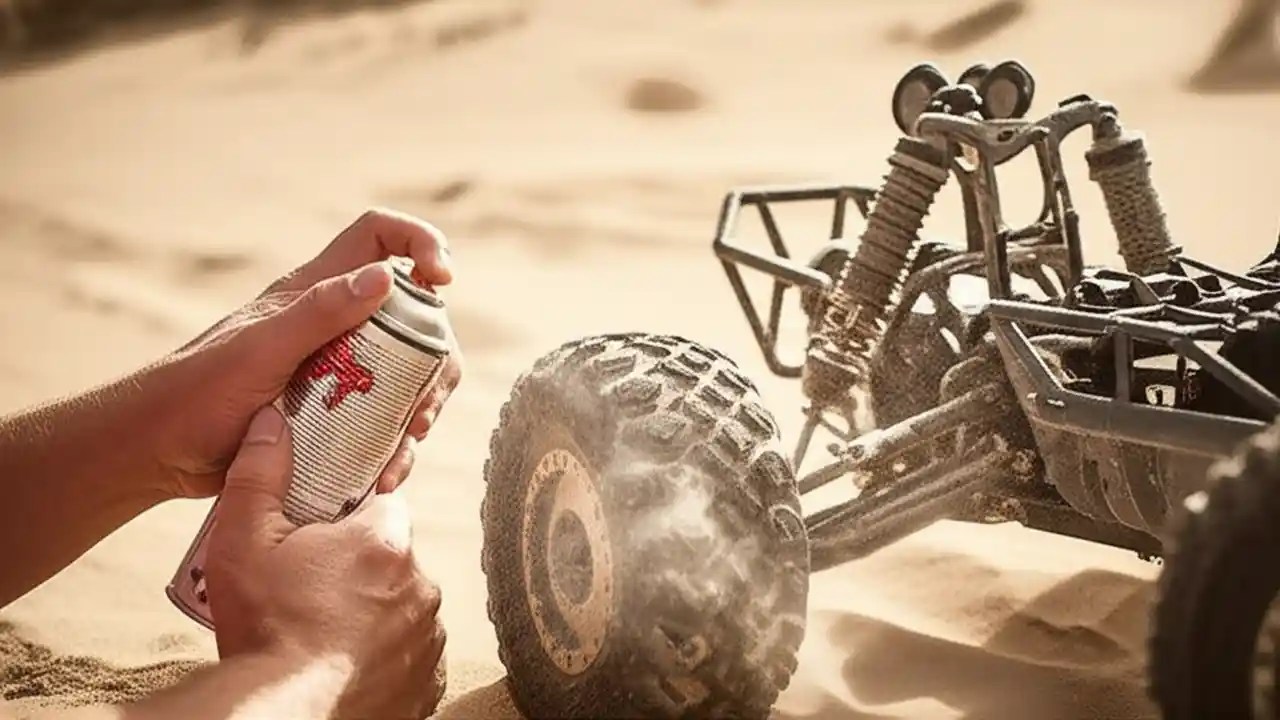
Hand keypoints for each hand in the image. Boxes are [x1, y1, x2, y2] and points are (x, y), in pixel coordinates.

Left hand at [151, 208, 462, 498]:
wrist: (161, 453)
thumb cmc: (197, 391)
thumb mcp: (260, 349)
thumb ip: (318, 313)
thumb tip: (386, 278)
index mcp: (315, 292)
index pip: (378, 237)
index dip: (418, 242)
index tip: (441, 279)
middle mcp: (336, 325)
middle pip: (415, 316)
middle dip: (436, 352)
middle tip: (427, 396)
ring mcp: (342, 371)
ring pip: (411, 373)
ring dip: (424, 406)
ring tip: (409, 441)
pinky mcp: (340, 415)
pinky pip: (388, 422)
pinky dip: (399, 447)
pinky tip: (388, 473)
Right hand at [205, 405, 446, 719]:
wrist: (285, 713)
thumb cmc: (265, 627)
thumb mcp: (243, 539)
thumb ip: (259, 473)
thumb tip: (273, 422)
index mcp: (386, 540)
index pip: (386, 505)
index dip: (354, 515)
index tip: (326, 534)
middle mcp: (421, 585)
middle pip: (395, 559)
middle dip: (361, 569)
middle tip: (312, 589)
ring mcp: (429, 637)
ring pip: (405, 609)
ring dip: (376, 616)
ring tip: (324, 633)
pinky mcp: (428, 682)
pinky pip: (412, 658)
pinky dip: (386, 659)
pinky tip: (347, 664)